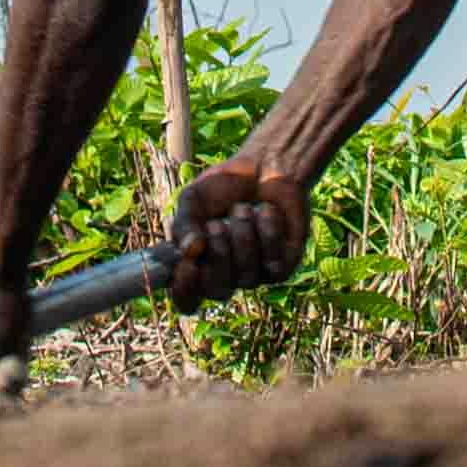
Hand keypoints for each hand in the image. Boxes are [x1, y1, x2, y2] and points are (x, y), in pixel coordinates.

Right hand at [165, 160, 309, 308]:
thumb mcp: (193, 199)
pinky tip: (266, 211)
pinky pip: (273, 263)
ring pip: (247, 277)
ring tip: (244, 208)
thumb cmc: (224, 186)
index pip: (187, 299)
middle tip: (217, 223)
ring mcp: (255, 274)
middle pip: (217, 291)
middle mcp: (226, 277)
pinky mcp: (282, 266)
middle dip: (218, 254)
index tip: (188, 261)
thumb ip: (184, 223)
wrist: (266, 166)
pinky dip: (268, 231)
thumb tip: (189, 250)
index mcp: (198, 266)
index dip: (185, 289)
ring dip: (243, 236)